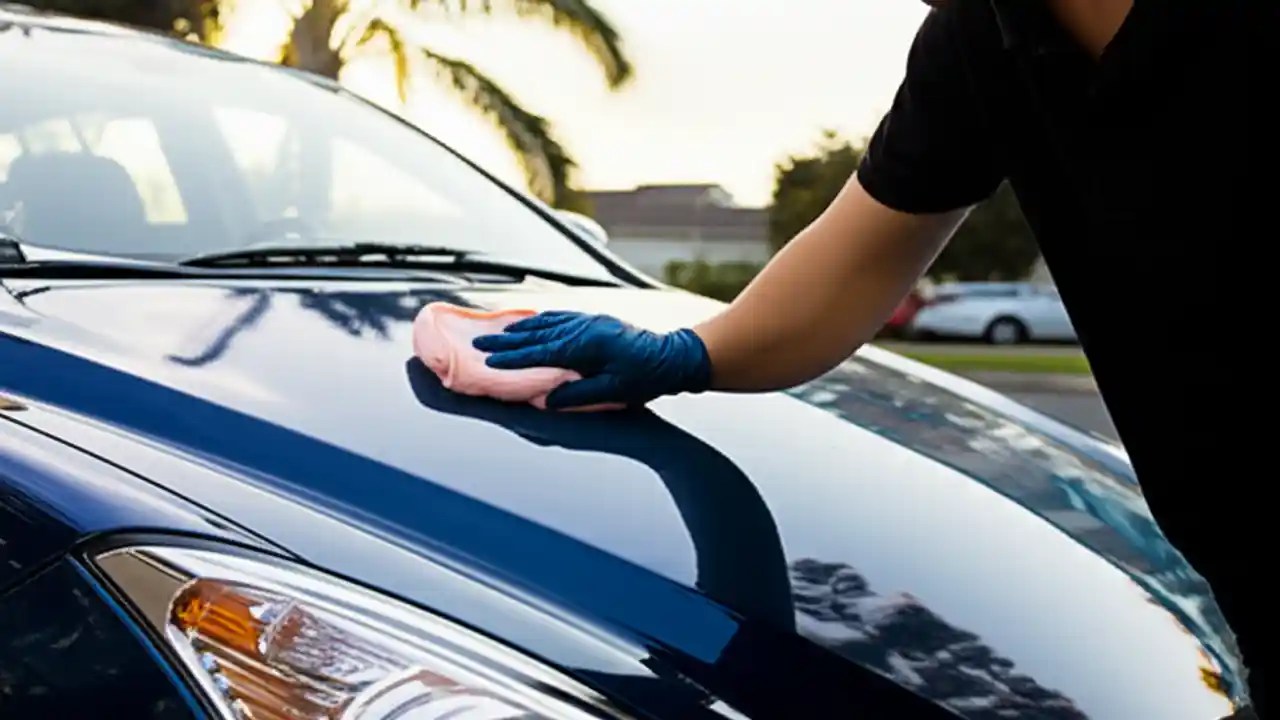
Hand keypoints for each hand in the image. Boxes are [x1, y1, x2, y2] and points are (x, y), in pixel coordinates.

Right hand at [472, 311, 711, 408]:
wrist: (674, 356)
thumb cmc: (645, 378)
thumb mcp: (613, 392)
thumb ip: (578, 395)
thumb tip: (545, 400)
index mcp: (585, 346)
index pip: (540, 353)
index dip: (513, 358)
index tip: (489, 361)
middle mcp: (583, 328)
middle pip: (537, 334)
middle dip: (507, 341)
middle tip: (480, 345)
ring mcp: (589, 321)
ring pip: (546, 323)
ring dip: (520, 328)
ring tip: (498, 333)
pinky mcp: (595, 320)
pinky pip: (560, 317)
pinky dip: (541, 320)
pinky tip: (531, 322)